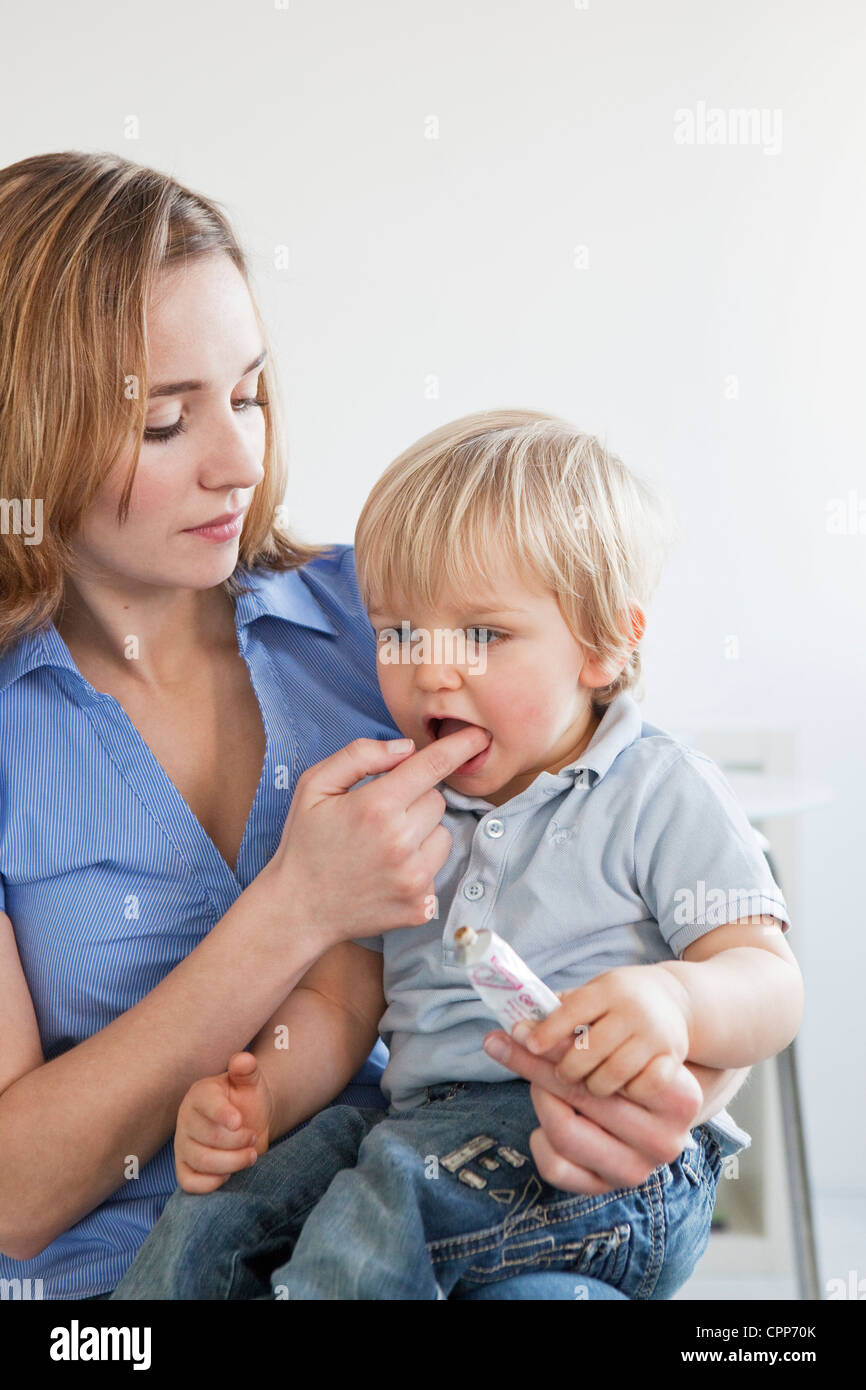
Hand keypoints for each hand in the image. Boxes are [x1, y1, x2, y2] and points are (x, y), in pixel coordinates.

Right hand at [174, 1053, 274, 1193]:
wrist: (248, 1123)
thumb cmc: (247, 1100)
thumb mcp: (250, 1082)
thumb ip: (246, 1070)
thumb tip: (243, 1059)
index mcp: (200, 1094)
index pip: (205, 1104)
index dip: (222, 1114)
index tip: (240, 1122)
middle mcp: (186, 1119)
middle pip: (207, 1138)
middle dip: (237, 1142)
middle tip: (254, 1137)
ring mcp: (183, 1145)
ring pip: (201, 1161)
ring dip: (232, 1162)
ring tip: (250, 1155)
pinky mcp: (184, 1167)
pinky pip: (189, 1182)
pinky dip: (210, 1183)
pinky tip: (229, 1174)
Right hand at [267, 725, 490, 946]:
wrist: (298, 908)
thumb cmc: (305, 842)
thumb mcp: (314, 786)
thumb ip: (360, 756)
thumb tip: (406, 748)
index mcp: (376, 807)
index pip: (432, 766)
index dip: (459, 746)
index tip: (480, 736)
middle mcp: (401, 842)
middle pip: (437, 800)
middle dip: (415, 800)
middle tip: (381, 816)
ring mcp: (414, 878)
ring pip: (444, 834)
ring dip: (422, 833)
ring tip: (384, 846)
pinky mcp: (421, 905)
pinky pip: (437, 868)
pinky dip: (420, 865)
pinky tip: (388, 871)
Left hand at [482, 1029, 702, 1193]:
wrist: (655, 1107)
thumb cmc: (632, 1062)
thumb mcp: (621, 1039)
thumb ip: (581, 1028)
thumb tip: (524, 1018)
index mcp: (681, 1098)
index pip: (610, 1065)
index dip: (558, 1044)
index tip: (521, 1027)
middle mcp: (666, 1140)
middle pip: (582, 1093)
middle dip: (534, 1063)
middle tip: (502, 1040)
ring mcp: (638, 1170)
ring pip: (564, 1130)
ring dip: (540, 1097)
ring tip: (534, 1078)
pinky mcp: (607, 1189)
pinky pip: (556, 1166)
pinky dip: (539, 1140)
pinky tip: (541, 1121)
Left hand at [514, 964, 692, 1096]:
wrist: (677, 1001)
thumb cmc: (620, 1001)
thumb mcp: (594, 992)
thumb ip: (559, 1009)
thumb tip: (518, 1029)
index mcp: (610, 989)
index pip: (573, 1011)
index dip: (547, 1031)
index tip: (528, 1044)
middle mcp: (635, 1013)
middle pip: (587, 1052)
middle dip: (564, 1069)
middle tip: (557, 1074)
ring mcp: (656, 1040)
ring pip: (609, 1078)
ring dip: (589, 1087)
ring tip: (581, 1086)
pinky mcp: (674, 1068)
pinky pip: (641, 1092)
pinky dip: (625, 1096)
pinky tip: (615, 1093)